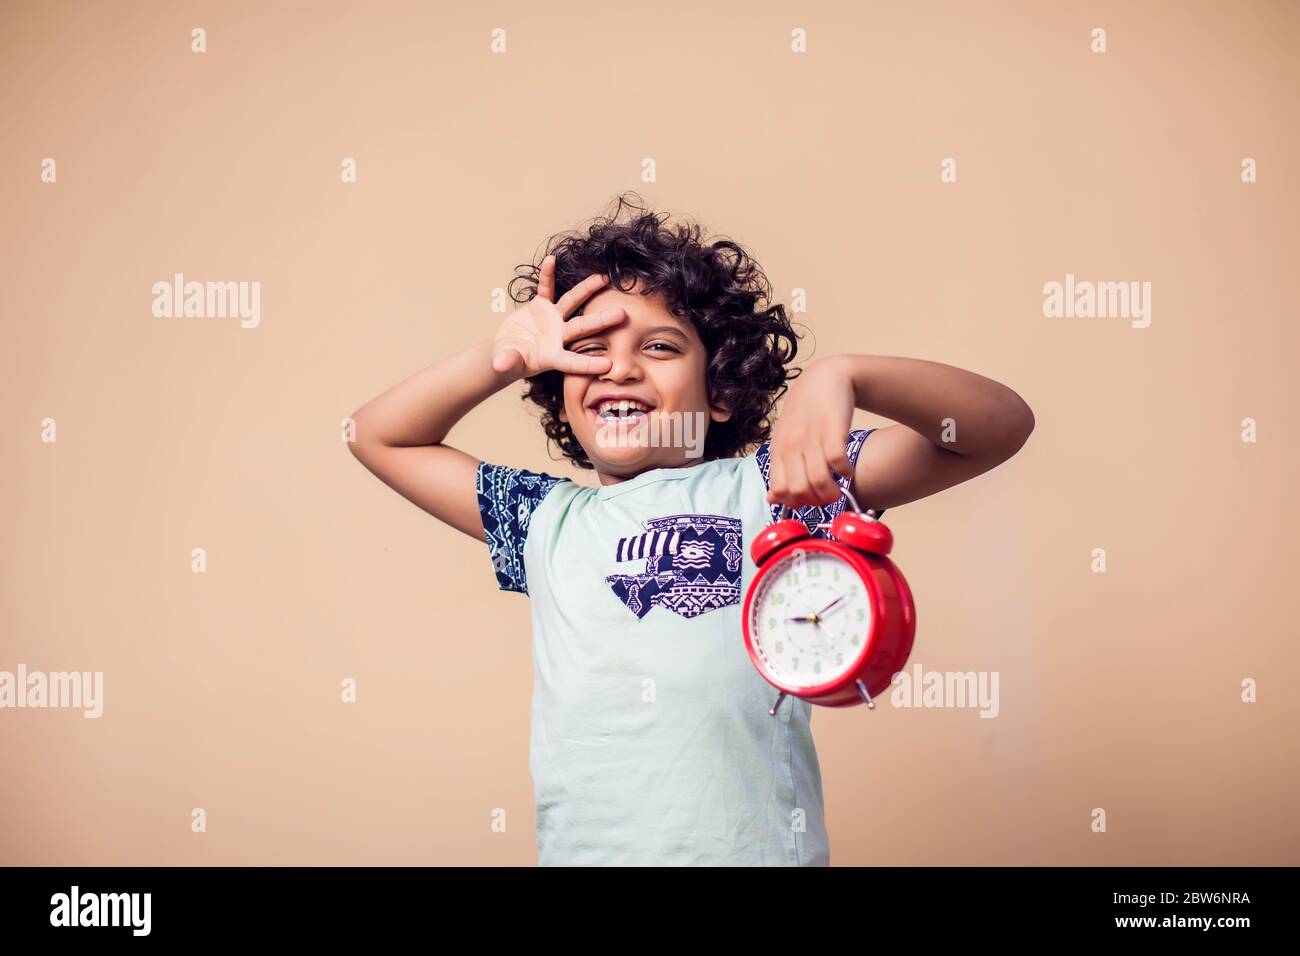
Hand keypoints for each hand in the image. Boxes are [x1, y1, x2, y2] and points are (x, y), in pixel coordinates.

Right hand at [491, 255, 625, 378]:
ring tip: (603, 277)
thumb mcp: (506, 363)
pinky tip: (552, 259)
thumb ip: (507, 361)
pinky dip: (547, 275)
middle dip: (601, 321)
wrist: (507, 350)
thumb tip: (499, 364)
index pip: (573, 361)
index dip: (588, 363)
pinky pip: (546, 288)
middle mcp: (558, 337)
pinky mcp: (541, 306)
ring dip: (587, 290)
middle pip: (582, 328)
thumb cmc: (509, 362)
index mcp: (552, 356)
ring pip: (572, 303)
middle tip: (622, 314)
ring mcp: (552, 319)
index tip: (608, 365)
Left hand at [766, 357, 855, 508]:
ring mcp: (812, 437)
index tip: (808, 500)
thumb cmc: (805, 413)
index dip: (795, 503)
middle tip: (826, 497)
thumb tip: (773, 499)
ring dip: (831, 493)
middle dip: (815, 502)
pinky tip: (848, 470)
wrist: (824, 378)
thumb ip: (779, 469)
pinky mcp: (833, 429)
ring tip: (839, 489)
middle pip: (798, 490)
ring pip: (817, 481)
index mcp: (779, 450)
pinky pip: (838, 461)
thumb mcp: (785, 439)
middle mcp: (792, 446)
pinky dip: (845, 472)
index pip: (779, 490)